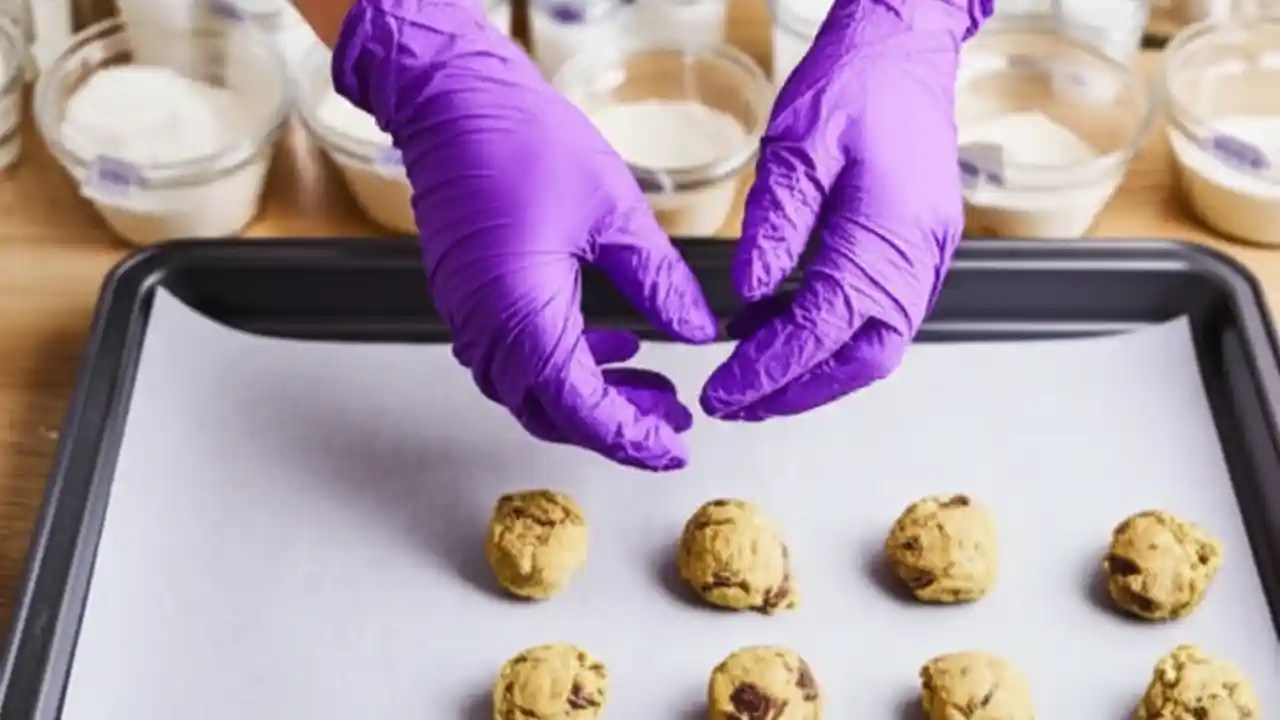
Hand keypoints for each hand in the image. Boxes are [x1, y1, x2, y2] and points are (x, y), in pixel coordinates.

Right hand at [332, 0, 716, 469]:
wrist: (448, 100)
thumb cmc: (521, 139)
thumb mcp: (615, 211)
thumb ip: (660, 281)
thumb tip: (696, 327)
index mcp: (523, 314)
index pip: (582, 408)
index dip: (632, 436)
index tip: (675, 446)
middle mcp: (487, 330)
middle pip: (553, 413)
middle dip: (616, 426)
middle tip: (673, 420)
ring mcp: (469, 318)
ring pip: (531, 391)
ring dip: (590, 398)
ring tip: (654, 385)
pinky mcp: (468, 299)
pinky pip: (514, 357)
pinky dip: (563, 366)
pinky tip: (612, 342)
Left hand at [699, 0, 990, 420]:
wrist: (905, 45)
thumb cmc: (856, 81)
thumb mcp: (799, 145)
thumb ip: (775, 225)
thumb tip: (749, 292)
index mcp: (887, 232)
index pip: (822, 326)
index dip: (771, 367)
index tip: (725, 390)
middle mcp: (918, 257)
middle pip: (862, 358)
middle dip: (798, 390)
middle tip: (738, 401)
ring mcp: (928, 256)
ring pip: (878, 345)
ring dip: (817, 369)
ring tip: (755, 373)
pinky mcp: (923, 249)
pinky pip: (885, 314)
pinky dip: (837, 336)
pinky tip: (787, 326)